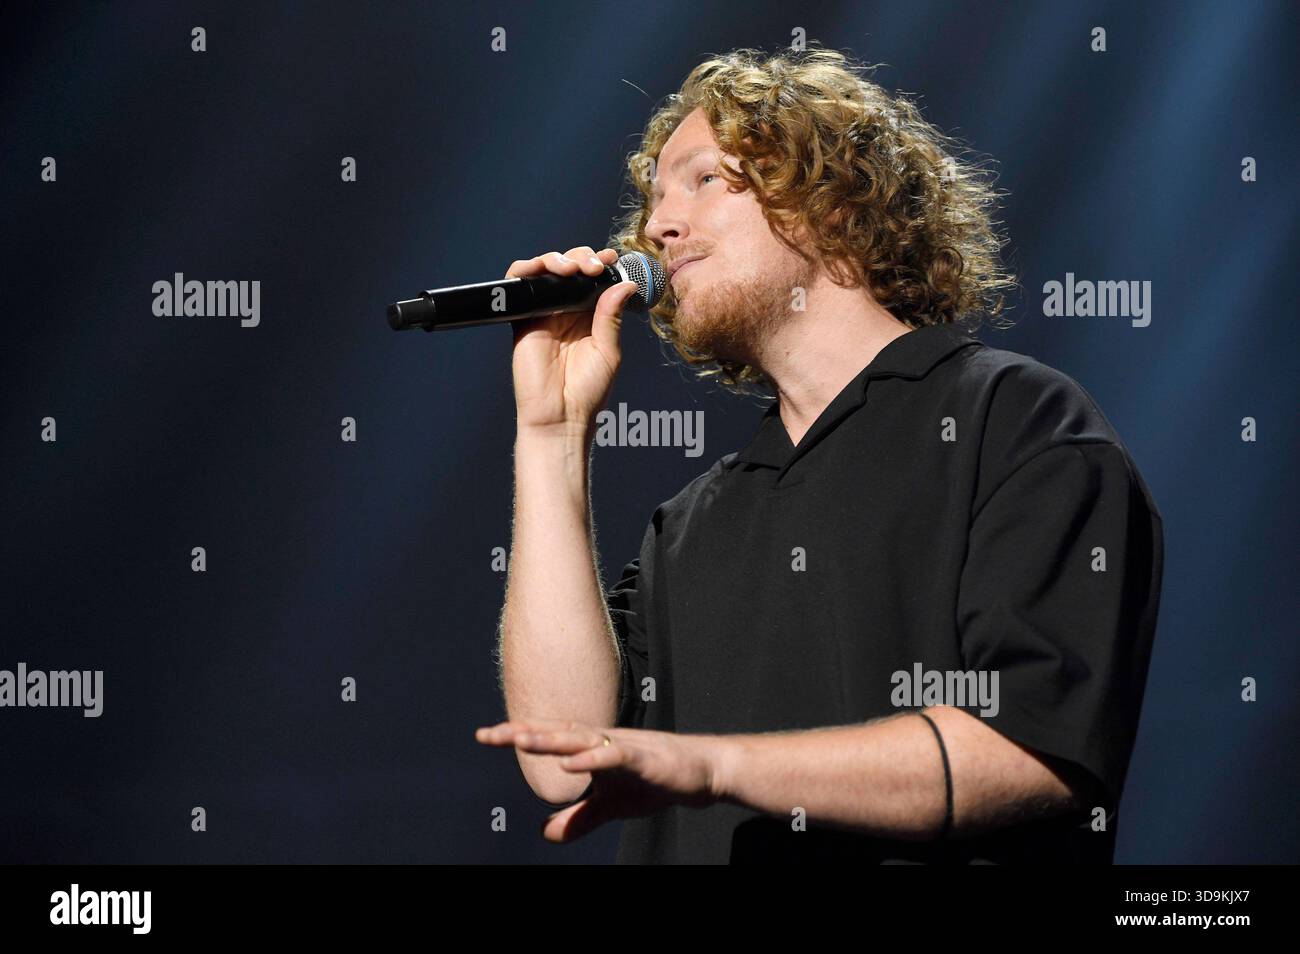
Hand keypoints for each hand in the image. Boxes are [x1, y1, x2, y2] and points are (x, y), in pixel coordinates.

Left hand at [475, 718, 732, 842]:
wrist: (700, 771)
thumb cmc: (655, 780)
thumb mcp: (612, 806)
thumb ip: (579, 816)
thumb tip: (544, 832)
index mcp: (591, 748)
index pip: (548, 738)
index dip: (517, 735)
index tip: (484, 735)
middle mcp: (601, 741)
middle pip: (555, 733)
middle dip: (521, 733)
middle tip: (488, 734)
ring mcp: (622, 747)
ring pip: (580, 740)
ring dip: (550, 740)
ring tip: (521, 740)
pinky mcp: (643, 758)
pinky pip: (613, 757)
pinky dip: (592, 759)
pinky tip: (571, 764)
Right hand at [507, 247, 641, 436]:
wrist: (560, 416)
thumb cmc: (587, 391)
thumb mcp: (608, 351)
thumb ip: (611, 316)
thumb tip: (624, 284)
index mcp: (590, 316)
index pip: (594, 279)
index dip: (602, 263)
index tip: (613, 259)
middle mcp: (566, 311)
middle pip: (570, 268)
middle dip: (582, 257)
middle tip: (594, 266)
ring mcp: (543, 313)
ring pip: (545, 270)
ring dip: (558, 259)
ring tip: (573, 268)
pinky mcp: (522, 319)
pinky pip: (518, 285)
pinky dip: (526, 268)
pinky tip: (543, 269)